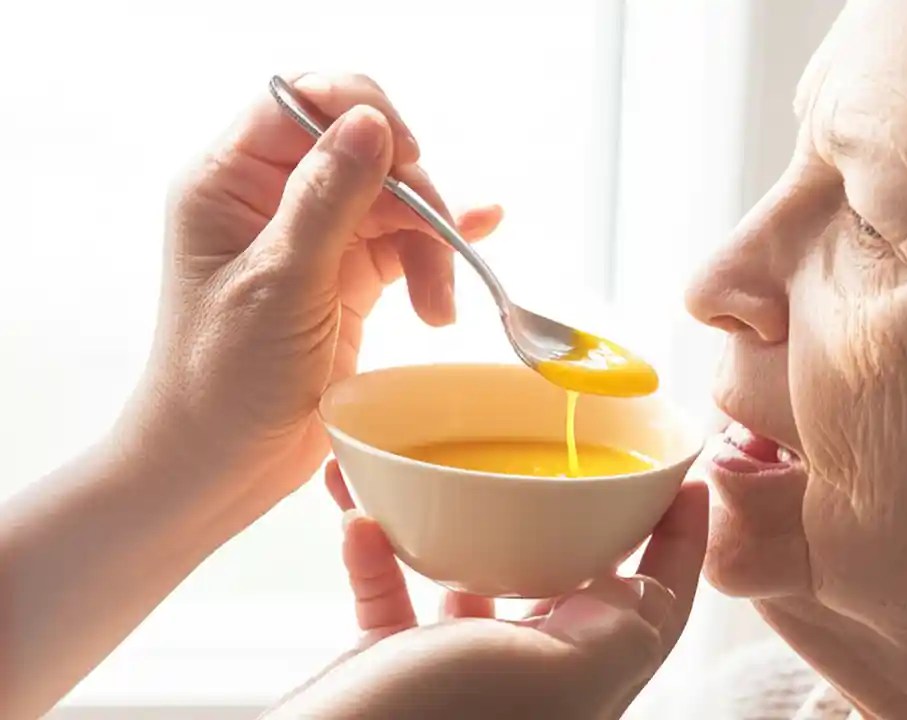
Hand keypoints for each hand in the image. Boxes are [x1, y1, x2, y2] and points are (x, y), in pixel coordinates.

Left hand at [135, 72, 501, 504]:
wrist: (221, 467)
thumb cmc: (222, 383)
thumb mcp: (278, 285)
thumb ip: (326, 199)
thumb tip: (372, 122)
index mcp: (228, 182)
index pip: (301, 102)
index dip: (361, 114)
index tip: (407, 157)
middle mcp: (269, 199)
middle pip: (364, 150)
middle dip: (411, 194)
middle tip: (435, 246)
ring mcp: (312, 239)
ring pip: (393, 201)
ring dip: (430, 243)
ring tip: (439, 309)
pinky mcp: (346, 279)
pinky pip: (402, 243)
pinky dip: (440, 245)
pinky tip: (478, 234)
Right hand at [269, 461, 709, 719]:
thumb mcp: (549, 675)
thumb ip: (617, 633)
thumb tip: (645, 587)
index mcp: (581, 680)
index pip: (655, 608)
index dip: (681, 547)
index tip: (687, 481)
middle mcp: (529, 678)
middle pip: (571, 583)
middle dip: (573, 518)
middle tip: (570, 458)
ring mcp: (460, 675)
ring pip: (476, 579)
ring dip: (455, 525)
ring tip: (438, 471)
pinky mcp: (391, 673)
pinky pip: (394, 600)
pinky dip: (379, 557)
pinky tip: (359, 520)